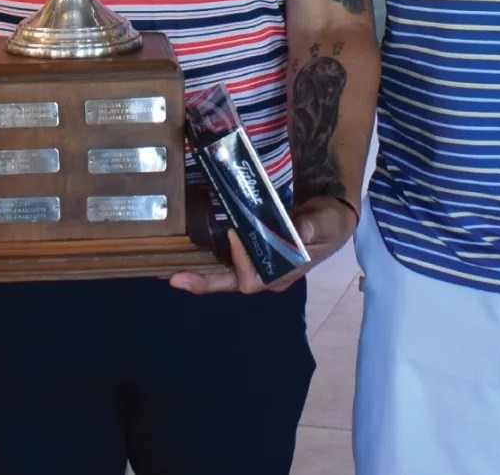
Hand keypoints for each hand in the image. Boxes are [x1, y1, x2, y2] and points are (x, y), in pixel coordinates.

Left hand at [167, 195, 356, 295]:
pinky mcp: (249, 252)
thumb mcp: (329, 222)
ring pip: (223, 277)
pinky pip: (224, 262)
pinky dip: (204, 262)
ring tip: (169, 273)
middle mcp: (266, 275)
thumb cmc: (330, 222)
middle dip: (203, 283)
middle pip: (230, 284)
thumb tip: (302, 231)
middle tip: (175, 279)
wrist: (329, 215)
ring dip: (198, 275)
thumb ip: (317, 226)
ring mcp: (256, 265)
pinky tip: (183, 257)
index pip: (253, 278)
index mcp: (283, 273)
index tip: (236, 232)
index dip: (241, 260)